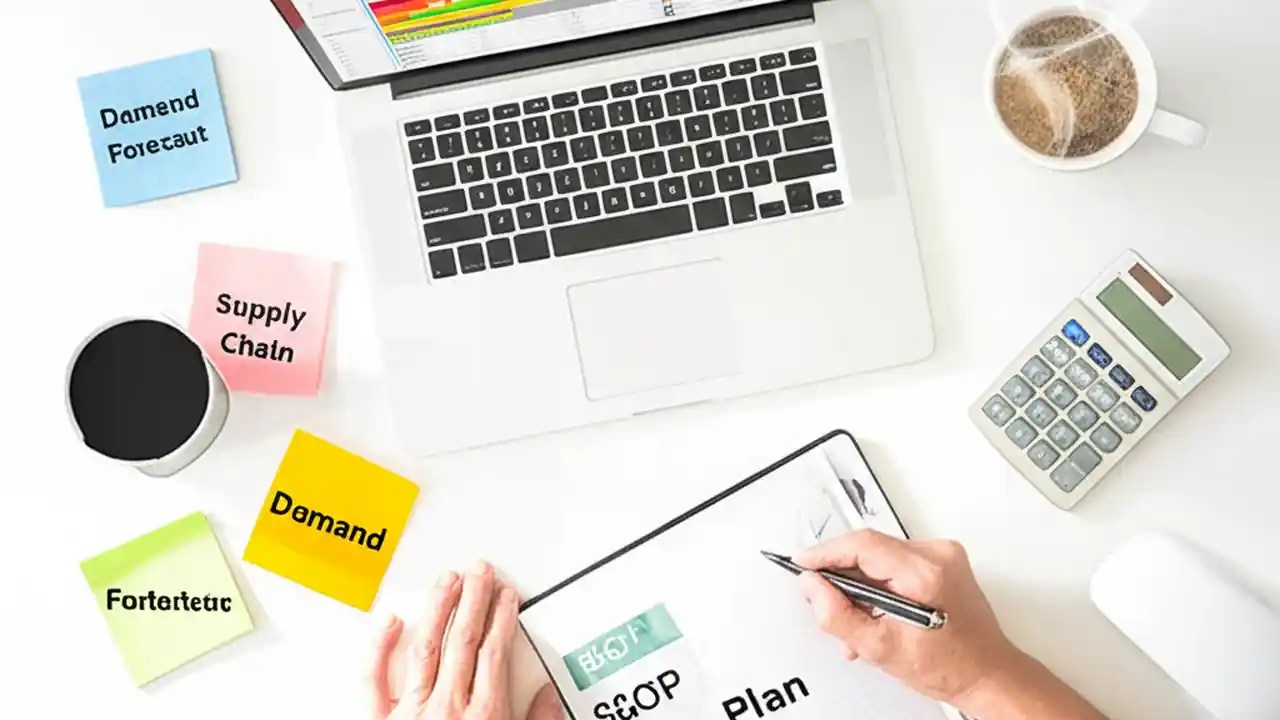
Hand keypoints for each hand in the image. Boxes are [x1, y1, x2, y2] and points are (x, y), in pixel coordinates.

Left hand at [368, 562, 563, 719]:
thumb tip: (548, 700)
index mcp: (484, 719)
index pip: (495, 653)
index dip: (503, 618)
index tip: (507, 596)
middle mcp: (447, 710)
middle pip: (464, 641)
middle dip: (475, 600)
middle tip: (481, 571)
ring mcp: (410, 715)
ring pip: (426, 647)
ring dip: (439, 608)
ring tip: (447, 580)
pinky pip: (373, 680)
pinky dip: (381, 647)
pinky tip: (392, 621)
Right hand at [795, 530, 1015, 703]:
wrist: (987, 674)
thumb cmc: (950, 667)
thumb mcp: (881, 649)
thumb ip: (839, 616)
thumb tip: (812, 588)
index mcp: (925, 573)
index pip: (862, 545)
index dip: (825, 553)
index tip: (804, 564)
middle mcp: (938, 555)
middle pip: (870, 548)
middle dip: (843, 575)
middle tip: (826, 600)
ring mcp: (944, 555)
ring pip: (881, 556)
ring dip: (861, 583)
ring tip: (858, 618)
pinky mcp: (945, 561)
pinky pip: (897, 562)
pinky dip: (880, 583)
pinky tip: (877, 610)